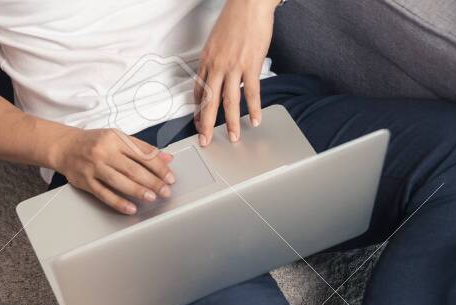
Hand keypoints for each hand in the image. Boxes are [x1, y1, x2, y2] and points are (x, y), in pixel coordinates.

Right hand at [49, 127, 174, 213]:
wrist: (64, 146)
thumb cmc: (94, 142)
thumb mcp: (118, 138)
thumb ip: (142, 148)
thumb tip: (167, 158)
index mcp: (115, 138)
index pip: (142, 153)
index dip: (159, 167)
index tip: (170, 177)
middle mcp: (104, 151)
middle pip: (132, 168)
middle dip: (152, 181)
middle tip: (165, 191)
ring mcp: (94, 167)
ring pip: (119, 181)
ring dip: (137, 191)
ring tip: (152, 197)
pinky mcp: (85, 181)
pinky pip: (104, 194)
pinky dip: (118, 202)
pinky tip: (131, 208)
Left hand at [195, 0, 277, 144]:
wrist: (249, 3)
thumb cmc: (235, 18)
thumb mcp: (217, 40)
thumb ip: (216, 60)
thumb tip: (220, 74)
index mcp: (206, 59)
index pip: (199, 90)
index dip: (198, 109)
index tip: (198, 123)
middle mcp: (217, 65)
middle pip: (209, 100)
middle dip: (206, 124)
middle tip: (205, 141)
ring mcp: (233, 66)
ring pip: (229, 101)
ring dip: (231, 123)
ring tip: (233, 137)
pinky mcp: (251, 65)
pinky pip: (252, 92)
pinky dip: (255, 108)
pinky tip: (256, 120)